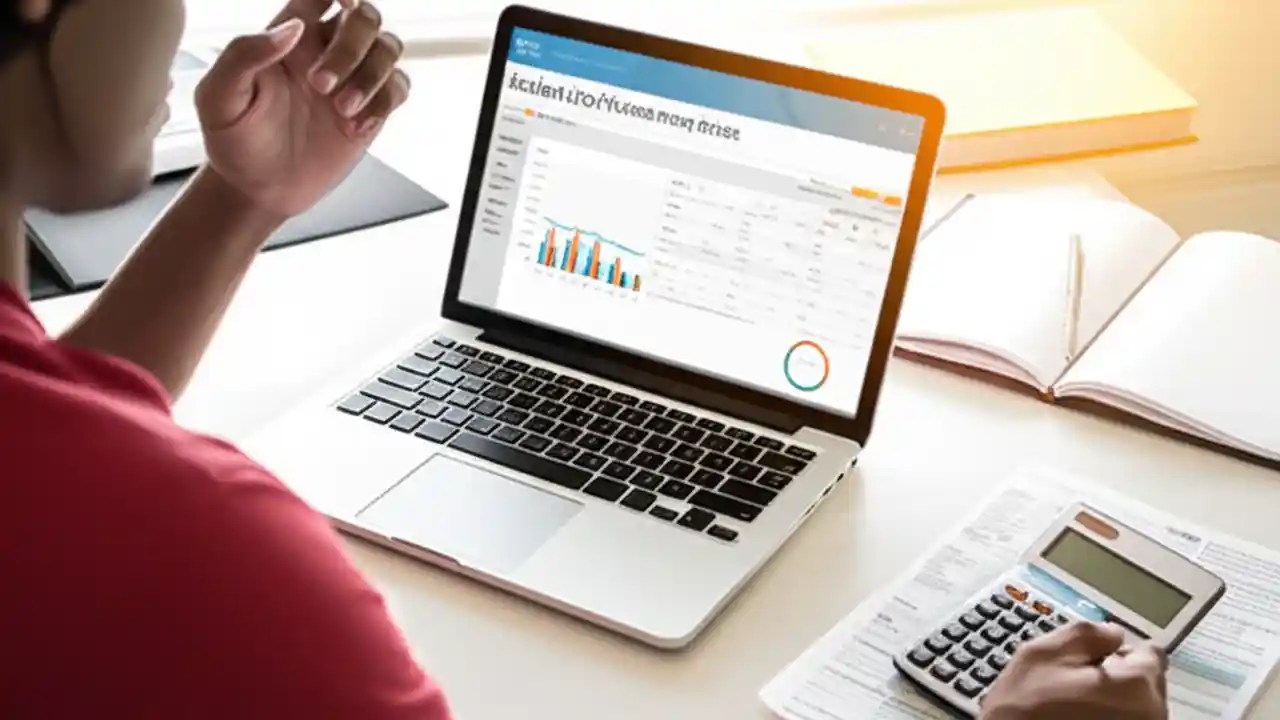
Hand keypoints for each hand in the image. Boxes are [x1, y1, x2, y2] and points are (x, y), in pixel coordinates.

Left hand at [195, 0, 410, 220]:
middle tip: (321, 86)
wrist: (258, 188)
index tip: (343, 2)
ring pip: (388, 47)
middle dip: (351, 47)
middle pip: (363, 17)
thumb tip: (293, 29)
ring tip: (342, 110)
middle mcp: (324, 50)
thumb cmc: (234, 139)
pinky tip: (356, 127)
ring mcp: (352, 79)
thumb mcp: (218, 97)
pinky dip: (385, 102)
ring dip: (372, 75)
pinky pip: (398, 87)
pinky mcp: (371, 109)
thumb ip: (244, 53)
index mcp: (288, 36)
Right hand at [980, 622, 1168, 719]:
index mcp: (1136, 685)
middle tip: (1075, 683)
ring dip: (1109, 701)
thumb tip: (1111, 633)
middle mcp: (1151, 715)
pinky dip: (1104, 718)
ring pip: (1133, 707)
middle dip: (1115, 676)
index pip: (1150, 652)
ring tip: (1072, 707)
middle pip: (1144, 682)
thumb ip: (1087, 633)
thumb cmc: (1025, 712)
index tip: (1096, 656)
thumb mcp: (1042, 654)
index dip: (1117, 649)